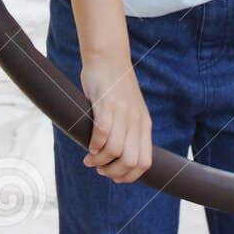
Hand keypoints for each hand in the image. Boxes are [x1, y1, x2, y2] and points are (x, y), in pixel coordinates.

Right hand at [80, 53, 154, 183]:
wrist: (108, 56)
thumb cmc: (114, 85)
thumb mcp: (129, 110)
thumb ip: (127, 129)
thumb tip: (116, 153)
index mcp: (144, 124)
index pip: (144, 162)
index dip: (129, 176)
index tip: (114, 176)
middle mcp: (136, 121)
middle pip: (130, 161)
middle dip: (113, 172)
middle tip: (100, 169)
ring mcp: (122, 112)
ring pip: (115, 151)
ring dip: (100, 161)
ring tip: (90, 160)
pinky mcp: (106, 104)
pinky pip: (102, 133)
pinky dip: (94, 146)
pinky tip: (88, 146)